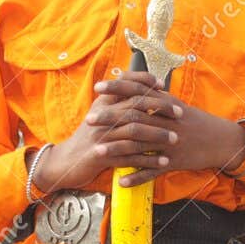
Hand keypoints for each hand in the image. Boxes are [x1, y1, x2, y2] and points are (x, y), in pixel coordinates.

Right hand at [30, 71, 182, 195]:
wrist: (66, 162)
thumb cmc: (88, 140)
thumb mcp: (99, 116)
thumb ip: (115, 104)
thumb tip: (138, 92)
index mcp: (102, 104)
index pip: (125, 83)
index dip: (144, 81)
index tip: (162, 86)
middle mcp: (102, 116)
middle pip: (135, 106)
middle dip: (160, 109)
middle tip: (179, 114)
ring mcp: (101, 136)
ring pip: (134, 132)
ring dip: (157, 135)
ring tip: (174, 139)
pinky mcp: (101, 156)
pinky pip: (129, 157)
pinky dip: (148, 159)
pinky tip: (163, 162)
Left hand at [87, 73, 244, 186]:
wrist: (221, 140)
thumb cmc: (194, 121)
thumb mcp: (176, 105)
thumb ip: (155, 97)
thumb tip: (134, 84)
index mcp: (166, 105)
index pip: (138, 91)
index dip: (117, 88)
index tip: (97, 87)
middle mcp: (166, 122)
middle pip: (134, 117)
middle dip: (110, 118)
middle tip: (88, 120)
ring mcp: (170, 143)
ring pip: (140, 146)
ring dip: (116, 150)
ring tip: (96, 151)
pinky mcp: (175, 162)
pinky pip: (153, 171)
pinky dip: (137, 177)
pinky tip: (120, 182)